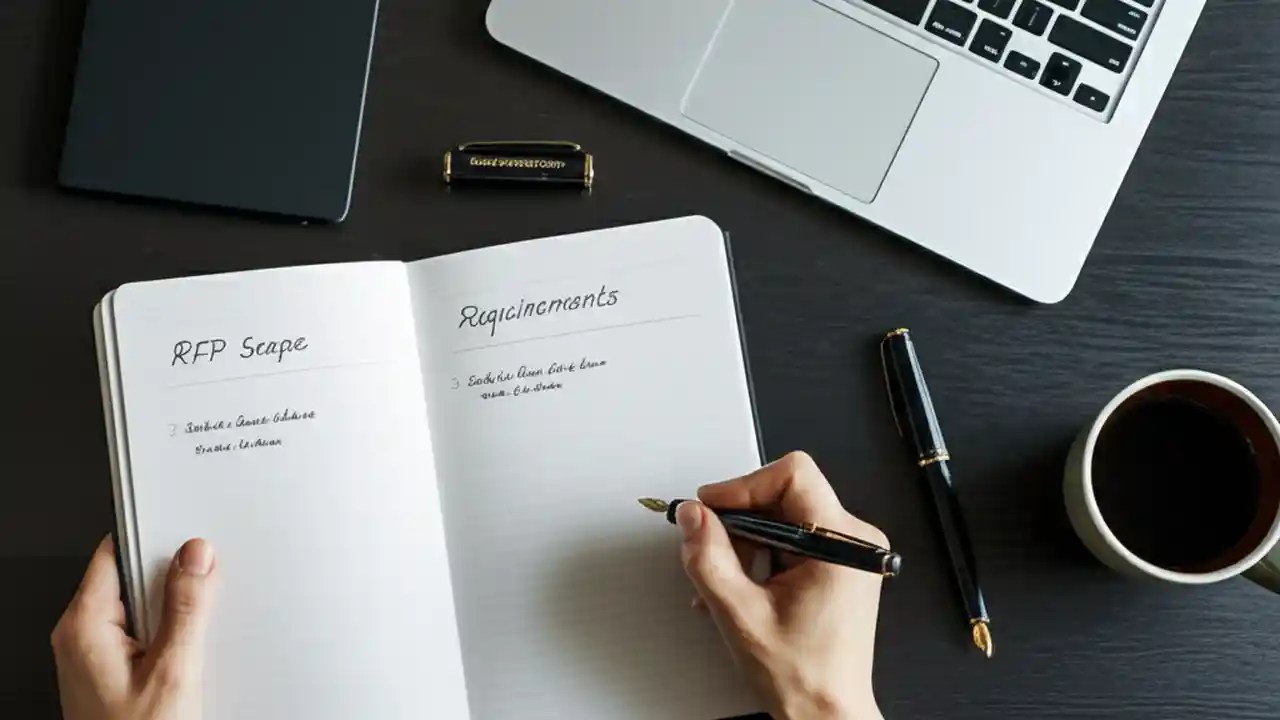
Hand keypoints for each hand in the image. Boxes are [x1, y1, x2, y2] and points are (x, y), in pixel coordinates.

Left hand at [52, 536, 216, 719]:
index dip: (156, 541)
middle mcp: (80, 637)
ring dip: (175, 615)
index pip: (115, 553)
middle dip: (173, 583)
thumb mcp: (173, 673)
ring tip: (194, 642)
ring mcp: (93, 656)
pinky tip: (187, 659)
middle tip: (204, 599)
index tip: (192, 545)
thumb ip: (186, 609)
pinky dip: (169, 639)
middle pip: (132, 580)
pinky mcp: (110, 673)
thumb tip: (195, 557)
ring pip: (142, 609)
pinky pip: (143, 636)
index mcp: (83, 627)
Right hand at [678, 452, 887, 719]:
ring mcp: (848, 552)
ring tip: (728, 584)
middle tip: (713, 552)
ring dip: (744, 544)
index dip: (744, 486)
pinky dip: (759, 556)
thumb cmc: (802, 676)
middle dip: (739, 523)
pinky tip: (742, 588)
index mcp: (842, 543)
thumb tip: (692, 515)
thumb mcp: (740, 615)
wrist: (827, 713)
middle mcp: (854, 540)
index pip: (792, 475)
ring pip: (782, 516)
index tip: (711, 509)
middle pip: (783, 494)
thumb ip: (709, 558)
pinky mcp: (837, 564)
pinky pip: (790, 539)